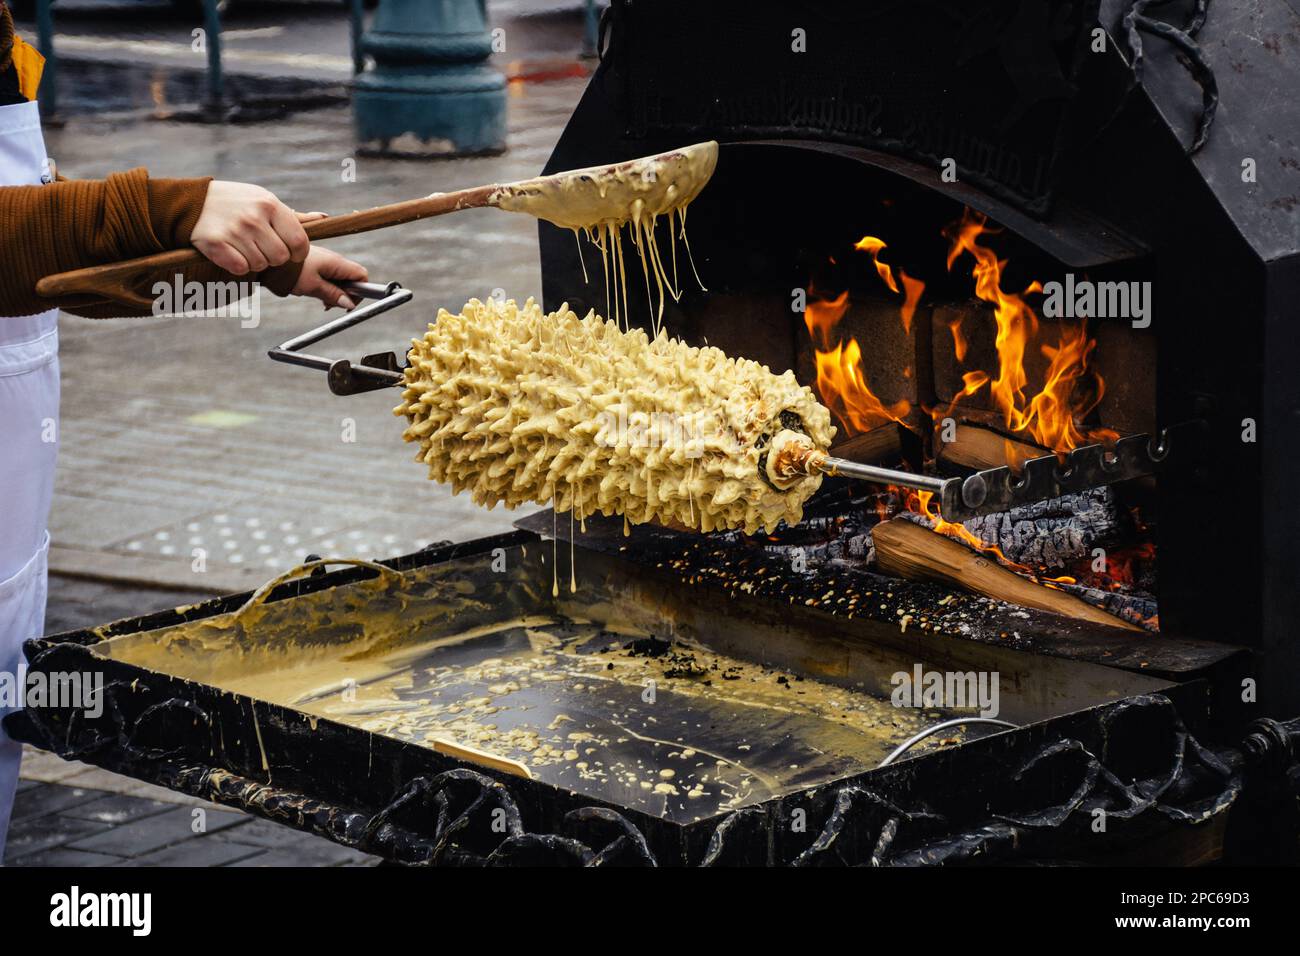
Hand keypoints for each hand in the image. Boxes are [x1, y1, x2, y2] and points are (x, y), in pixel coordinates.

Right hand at [191, 181, 322, 275]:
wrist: (192, 202)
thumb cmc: (236, 203)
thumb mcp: (265, 201)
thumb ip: (294, 216)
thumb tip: (324, 219)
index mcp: (270, 205)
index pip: (300, 242)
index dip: (299, 254)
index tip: (291, 253)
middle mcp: (254, 217)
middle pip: (281, 258)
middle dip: (274, 258)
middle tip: (262, 248)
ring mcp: (235, 231)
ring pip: (261, 266)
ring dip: (255, 262)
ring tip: (244, 247)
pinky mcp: (217, 244)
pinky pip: (241, 269)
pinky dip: (238, 266)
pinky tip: (232, 253)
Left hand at [292, 246, 368, 309]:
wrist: (272, 261)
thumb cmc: (290, 271)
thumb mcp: (313, 286)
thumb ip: (333, 295)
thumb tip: (349, 304)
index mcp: (336, 263)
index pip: (362, 275)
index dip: (361, 291)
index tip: (348, 303)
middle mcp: (334, 260)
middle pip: (353, 279)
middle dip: (346, 294)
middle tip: (331, 304)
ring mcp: (327, 261)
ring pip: (342, 279)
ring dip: (336, 292)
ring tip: (323, 300)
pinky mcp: (319, 263)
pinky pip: (331, 277)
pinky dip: (328, 287)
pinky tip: (317, 293)